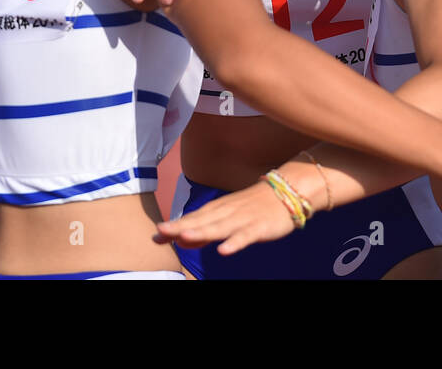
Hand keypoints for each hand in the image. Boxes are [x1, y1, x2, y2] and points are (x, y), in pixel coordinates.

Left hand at [152, 180, 297, 254]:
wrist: (287, 190)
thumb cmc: (252, 206)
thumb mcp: (226, 216)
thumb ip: (204, 229)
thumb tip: (181, 240)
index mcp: (217, 210)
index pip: (192, 218)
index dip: (174, 227)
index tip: (155, 236)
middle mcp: (227, 212)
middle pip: (201, 221)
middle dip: (180, 227)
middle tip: (160, 232)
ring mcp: (242, 219)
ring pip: (219, 227)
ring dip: (202, 231)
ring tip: (183, 237)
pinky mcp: (259, 227)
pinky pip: (245, 236)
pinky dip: (235, 243)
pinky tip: (224, 251)